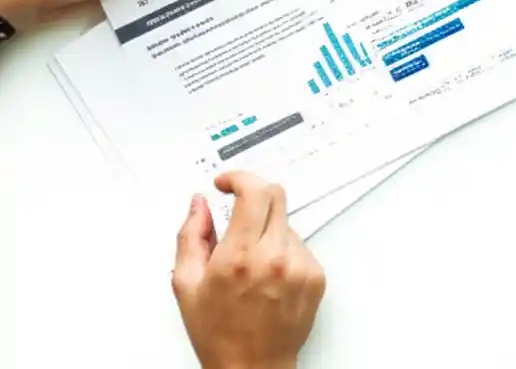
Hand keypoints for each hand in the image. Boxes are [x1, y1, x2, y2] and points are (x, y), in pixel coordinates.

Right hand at [173, 172, 324, 368]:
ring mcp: (300, 266)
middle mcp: (274, 257)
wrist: (252, 366)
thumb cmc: (218, 332)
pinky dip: (283, 251)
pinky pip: (300, 245)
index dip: (239, 178)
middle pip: (275, 197)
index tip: (227, 183)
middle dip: (253, 199)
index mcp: (239, 256)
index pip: (254, 192)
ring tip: (251, 264)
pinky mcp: (316, 276)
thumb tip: (200, 204)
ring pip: (287, 222)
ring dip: (267, 230)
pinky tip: (268, 277)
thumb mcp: (187, 284)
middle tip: (237, 217)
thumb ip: (191, 235)